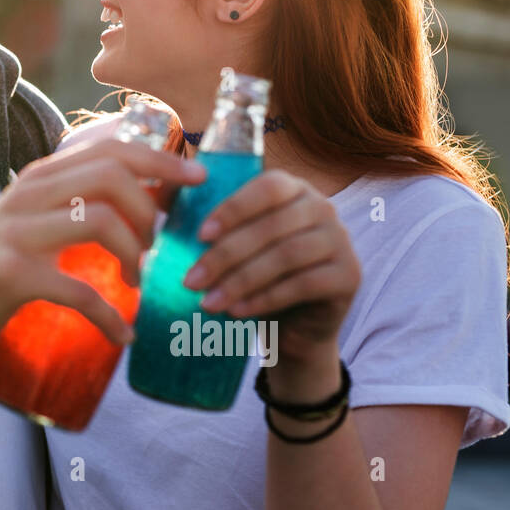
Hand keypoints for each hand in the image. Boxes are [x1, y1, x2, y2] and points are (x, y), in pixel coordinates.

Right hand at [0, 136, 206, 360]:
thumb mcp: (31, 221)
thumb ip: (74, 204)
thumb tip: (148, 203)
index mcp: (38, 178)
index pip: (109, 150)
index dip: (159, 161)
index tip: (197, 179)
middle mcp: (27, 195)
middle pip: (111, 176)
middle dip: (151, 209)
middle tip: (157, 246)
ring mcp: (17, 233)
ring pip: (100, 221)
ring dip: (135, 256)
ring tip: (136, 283)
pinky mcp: (11, 275)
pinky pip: (79, 290)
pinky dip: (110, 317)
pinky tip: (121, 334)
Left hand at [182, 170, 360, 362]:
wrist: (292, 324)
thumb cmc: (252, 272)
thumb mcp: (226, 240)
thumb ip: (196, 209)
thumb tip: (161, 186)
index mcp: (293, 188)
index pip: (267, 186)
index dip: (234, 208)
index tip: (199, 235)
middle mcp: (323, 206)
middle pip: (273, 226)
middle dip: (226, 255)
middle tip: (190, 281)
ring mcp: (341, 240)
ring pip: (287, 256)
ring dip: (241, 281)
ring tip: (208, 302)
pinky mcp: (349, 275)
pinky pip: (304, 284)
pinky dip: (265, 299)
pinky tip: (237, 312)